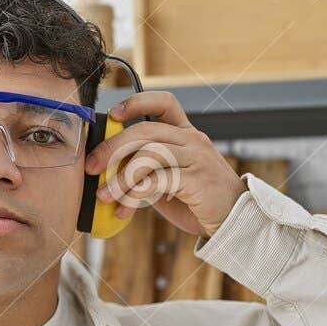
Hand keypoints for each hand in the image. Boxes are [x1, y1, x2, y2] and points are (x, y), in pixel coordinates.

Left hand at [82, 91, 245, 237]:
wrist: (235, 222)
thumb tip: (106, 169)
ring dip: (120, 177)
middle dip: (112, 147)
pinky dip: (134, 195)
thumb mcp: (169, 179)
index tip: (113, 114)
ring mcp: (196, 158)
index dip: (136, 103)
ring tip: (104, 195)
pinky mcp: (197, 180)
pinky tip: (123, 209)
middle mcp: (192, 140)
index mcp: (186, 134)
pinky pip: (157, 180)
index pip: (163, 103)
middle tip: (91, 166)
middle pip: (145, 130)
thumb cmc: (198, 201)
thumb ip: (145, 169)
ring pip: (148, 155)